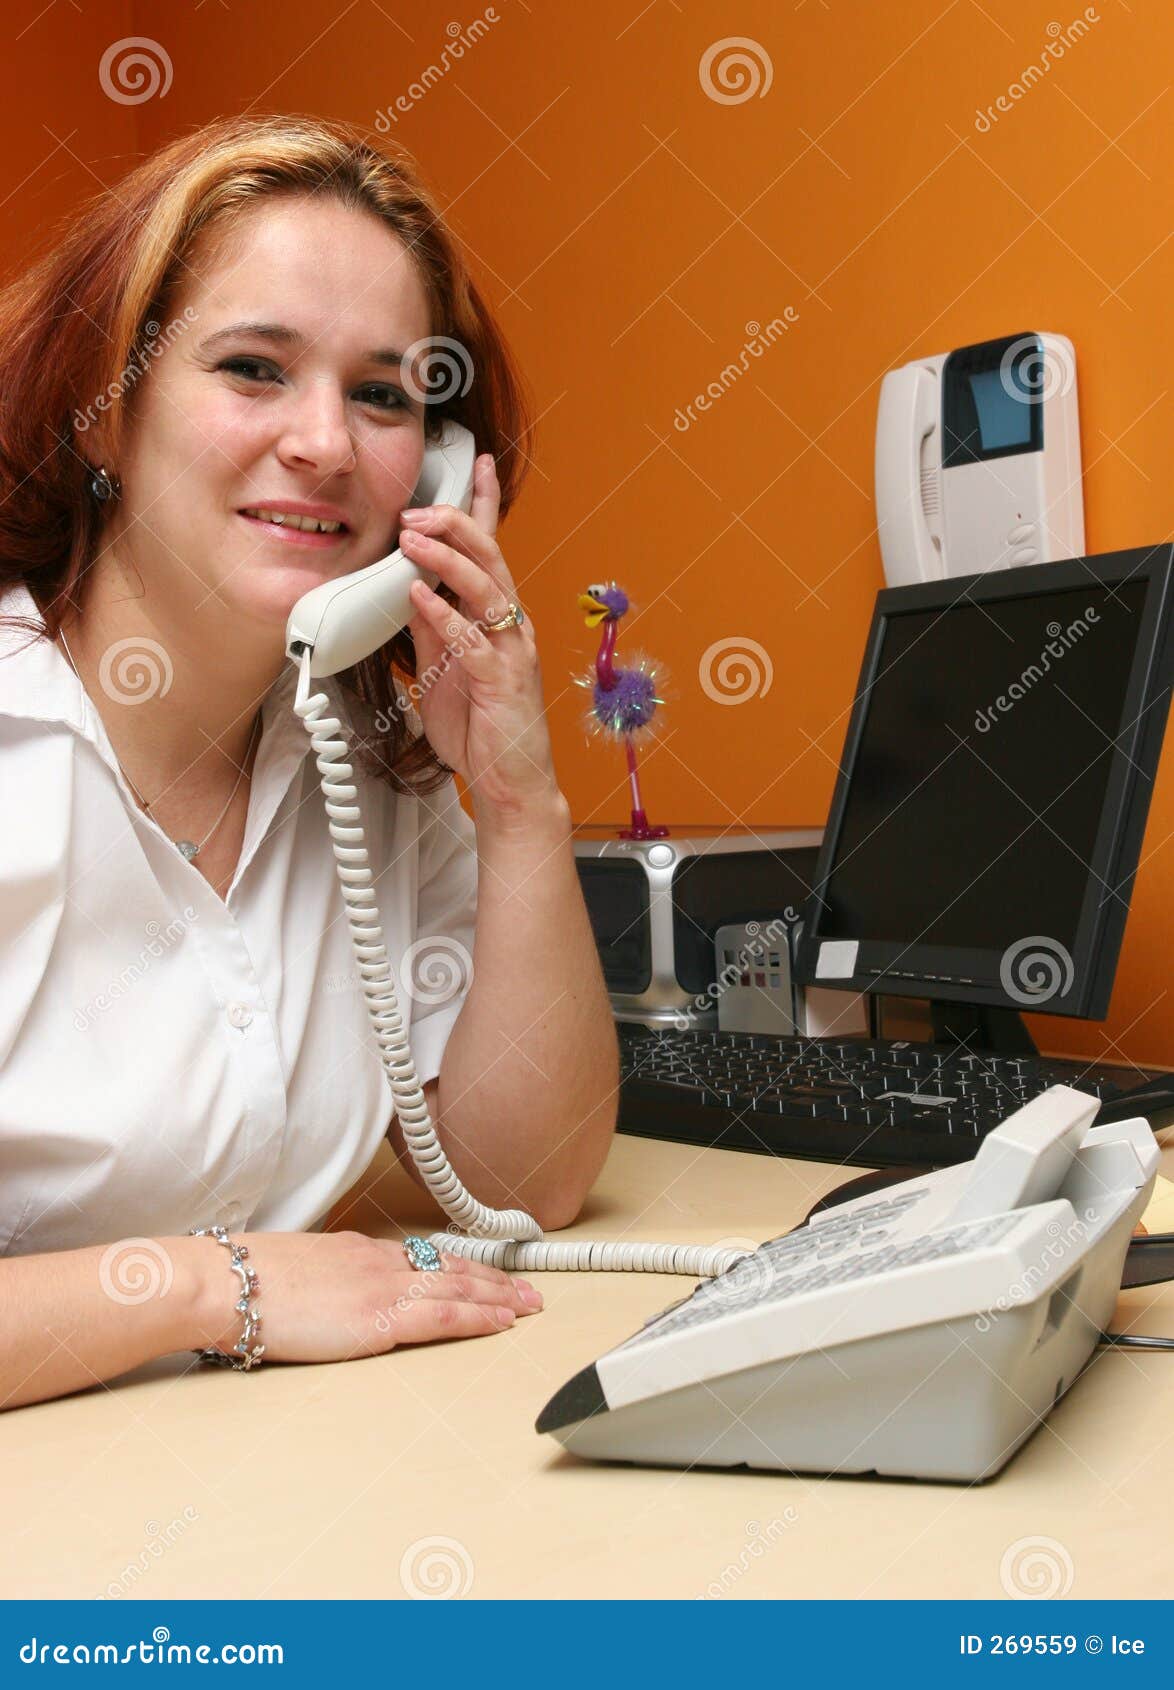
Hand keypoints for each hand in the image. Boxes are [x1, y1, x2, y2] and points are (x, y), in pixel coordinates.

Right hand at [192, 1230, 542, 1364]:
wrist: (225, 1283)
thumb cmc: (246, 1281)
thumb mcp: (297, 1268)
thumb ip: (326, 1277)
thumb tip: (332, 1290)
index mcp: (358, 1250)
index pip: (424, 1256)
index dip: (462, 1265)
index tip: (487, 1272)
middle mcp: (379, 1262)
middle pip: (451, 1268)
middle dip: (494, 1279)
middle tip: (528, 1288)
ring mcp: (381, 1287)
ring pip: (457, 1288)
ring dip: (498, 1298)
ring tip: (529, 1305)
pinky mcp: (378, 1317)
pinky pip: (442, 1315)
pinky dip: (477, 1316)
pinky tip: (500, 1322)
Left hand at [398, 454, 559, 818]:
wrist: (512, 786)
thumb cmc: (482, 731)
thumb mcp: (442, 671)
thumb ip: (430, 632)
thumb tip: (407, 592)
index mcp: (498, 619)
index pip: (491, 550)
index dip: (484, 504)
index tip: (474, 464)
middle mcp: (510, 627)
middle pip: (490, 557)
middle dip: (454, 523)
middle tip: (414, 507)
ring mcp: (510, 651)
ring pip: (486, 588)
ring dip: (446, 558)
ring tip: (412, 537)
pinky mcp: (502, 681)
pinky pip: (472, 639)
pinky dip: (443, 615)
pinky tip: (419, 597)